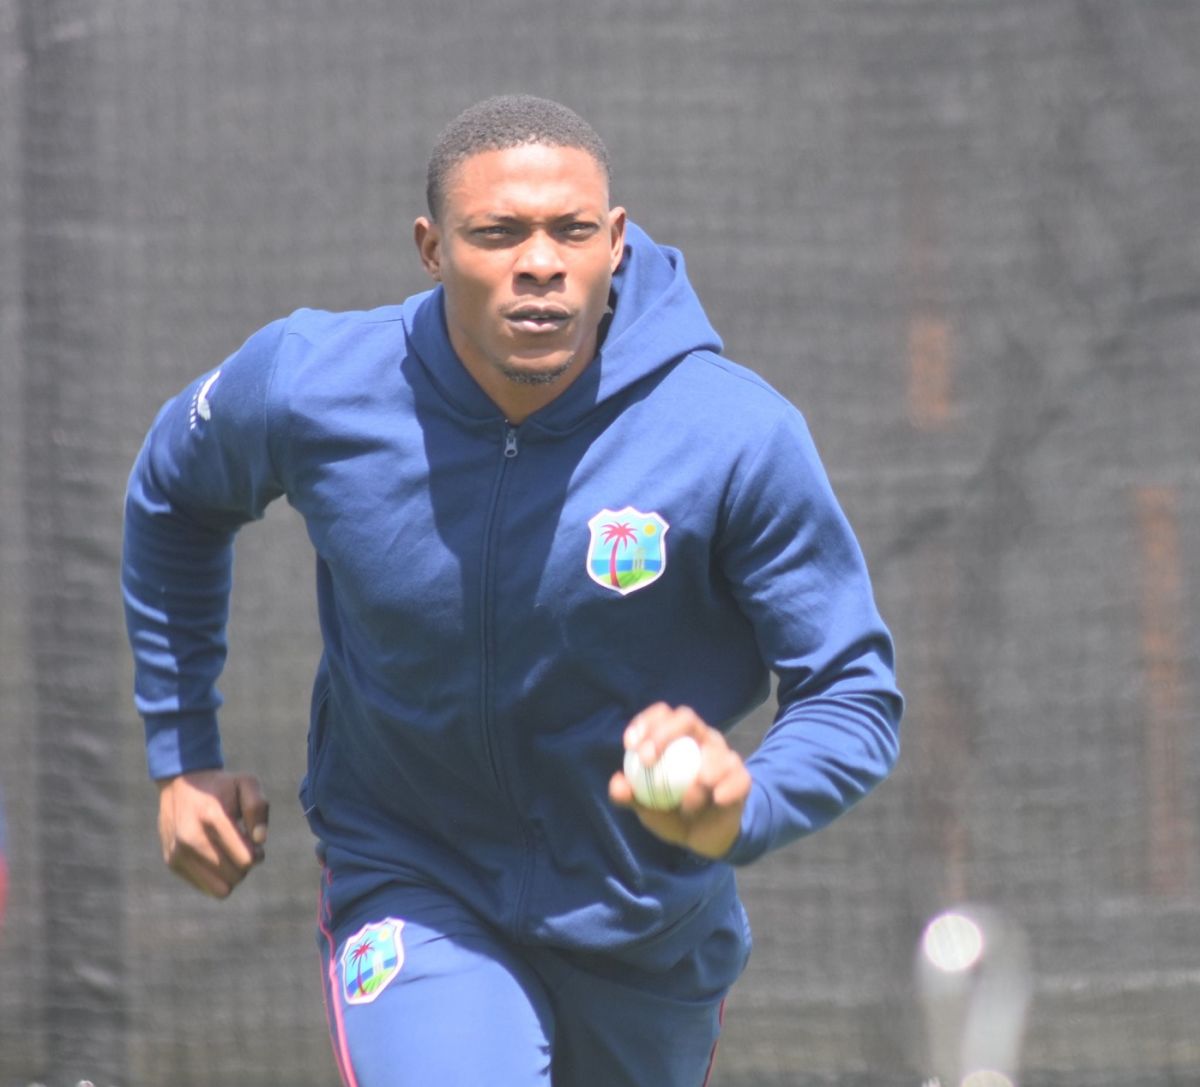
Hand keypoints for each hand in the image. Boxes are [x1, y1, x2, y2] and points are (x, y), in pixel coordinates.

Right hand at [156, 770, 268, 897]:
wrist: (180, 784)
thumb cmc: (221, 786)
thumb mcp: (246, 783)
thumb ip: (258, 808)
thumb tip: (260, 840)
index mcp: (212, 817)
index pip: (245, 859)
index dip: (257, 854)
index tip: (254, 841)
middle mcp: (190, 838)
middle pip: (235, 876)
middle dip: (245, 864)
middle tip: (243, 846)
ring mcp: (178, 853)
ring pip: (220, 889)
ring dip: (231, 875)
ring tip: (229, 853)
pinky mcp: (172, 863)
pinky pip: (206, 887)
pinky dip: (215, 876)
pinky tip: (214, 855)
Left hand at [609, 703, 751, 859]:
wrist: (705, 837)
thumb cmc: (673, 811)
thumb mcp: (648, 807)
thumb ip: (631, 795)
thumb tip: (617, 785)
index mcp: (676, 739)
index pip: (662, 714)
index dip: (645, 722)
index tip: (630, 745)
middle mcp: (701, 739)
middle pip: (686, 718)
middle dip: (664, 734)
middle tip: (648, 760)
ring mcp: (723, 757)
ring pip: (714, 752)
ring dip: (696, 778)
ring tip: (687, 803)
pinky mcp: (741, 778)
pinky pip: (737, 777)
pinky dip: (725, 788)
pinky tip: (716, 799)